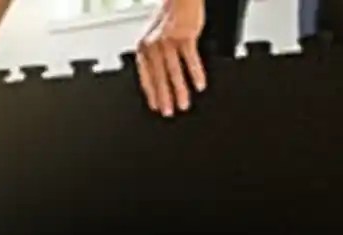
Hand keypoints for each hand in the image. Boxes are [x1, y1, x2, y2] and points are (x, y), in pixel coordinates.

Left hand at [135, 0, 207, 116]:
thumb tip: (160, 77)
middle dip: (164, 97)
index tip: (155, 106)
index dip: (151, 93)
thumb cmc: (169, 15)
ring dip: (179, 91)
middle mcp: (153, 45)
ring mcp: (168, 41)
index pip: (146, 76)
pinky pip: (190, 60)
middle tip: (168, 112)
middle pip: (159, 77)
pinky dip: (195, 74)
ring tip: (183, 104)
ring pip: (173, 72)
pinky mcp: (184, 36)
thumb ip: (155, 56)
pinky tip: (199, 85)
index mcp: (143, 47)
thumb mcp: (154, 37)